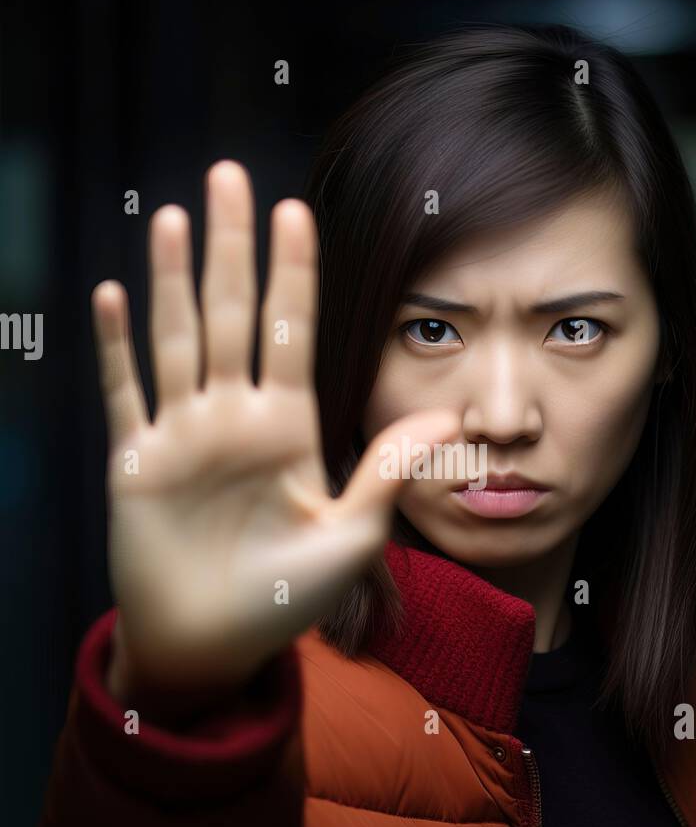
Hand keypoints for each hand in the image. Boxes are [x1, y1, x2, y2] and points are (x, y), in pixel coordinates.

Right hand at [92, 160, 457, 697]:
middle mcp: (234, 417)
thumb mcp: (348, 539)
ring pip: (177, 339)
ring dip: (173, 279)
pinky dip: (116, 346)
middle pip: (230, 314)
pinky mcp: (136, 463)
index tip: (295, 211)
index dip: (292, 274)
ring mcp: (182, 434)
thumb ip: (387, 473)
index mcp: (287, 427)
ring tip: (175, 217)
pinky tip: (114, 293)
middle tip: (229, 176)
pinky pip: (124, 393)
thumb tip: (450, 417)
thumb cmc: (284, 601)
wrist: (213, 649)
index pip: (291, 332)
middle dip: (230, 248)